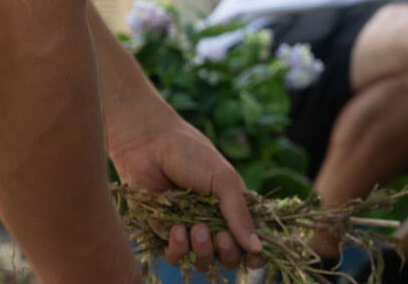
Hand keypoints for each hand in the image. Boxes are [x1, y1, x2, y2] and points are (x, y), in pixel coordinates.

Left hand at [109, 109, 263, 270]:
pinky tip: (176, 230)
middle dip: (227, 252)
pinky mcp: (163, 234)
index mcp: (233, 207)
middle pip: (228, 257)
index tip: (253, 255)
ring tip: (196, 229)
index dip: (253, 253)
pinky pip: (175, 257)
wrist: (149, 145)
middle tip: (219, 236)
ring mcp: (188, 230)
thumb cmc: (192, 154)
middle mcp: (214, 222)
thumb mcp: (224, 180)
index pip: (250, 240)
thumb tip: (258, 250)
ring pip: (202, 261)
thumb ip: (240, 215)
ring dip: (203, 251)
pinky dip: (178, 249)